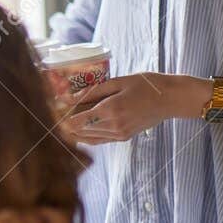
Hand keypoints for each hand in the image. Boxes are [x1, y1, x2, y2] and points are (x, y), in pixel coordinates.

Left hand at [64, 73, 205, 142]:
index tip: (52, 108)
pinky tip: (78, 127)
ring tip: (65, 117)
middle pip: (78, 131)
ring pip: (86, 138)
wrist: (170, 99)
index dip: (60, 117)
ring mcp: (118, 134)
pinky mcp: (123, 137)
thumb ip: (92, 91)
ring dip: (73, 130)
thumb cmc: (146, 85)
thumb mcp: (118, 82)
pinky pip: (97, 140)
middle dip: (64, 123)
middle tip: (55, 112)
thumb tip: (68, 98)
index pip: (75, 121)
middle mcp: (113, 126)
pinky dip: (85, 135)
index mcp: (110, 110)